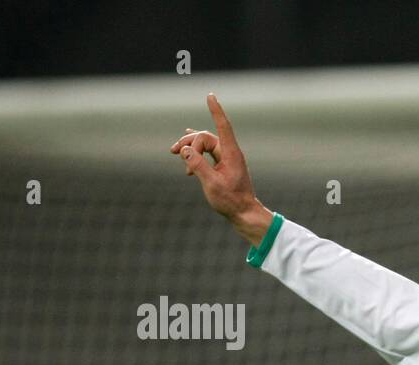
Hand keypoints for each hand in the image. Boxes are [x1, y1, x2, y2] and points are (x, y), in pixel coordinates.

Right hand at [170, 93, 271, 244]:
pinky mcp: (223, 166)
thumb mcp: (211, 184)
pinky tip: (185, 153)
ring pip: (204, 144)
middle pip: (205, 136)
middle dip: (188, 141)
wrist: (244, 213)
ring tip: (175, 154)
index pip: (222, 126)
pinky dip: (195, 152)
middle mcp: (229, 153)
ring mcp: (226, 159)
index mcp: (231, 154)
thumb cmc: (231, 201)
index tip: (210, 96)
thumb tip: (184, 150)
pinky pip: (207, 152)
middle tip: (174, 152)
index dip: (215, 111)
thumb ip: (197, 166)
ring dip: (189, 147)